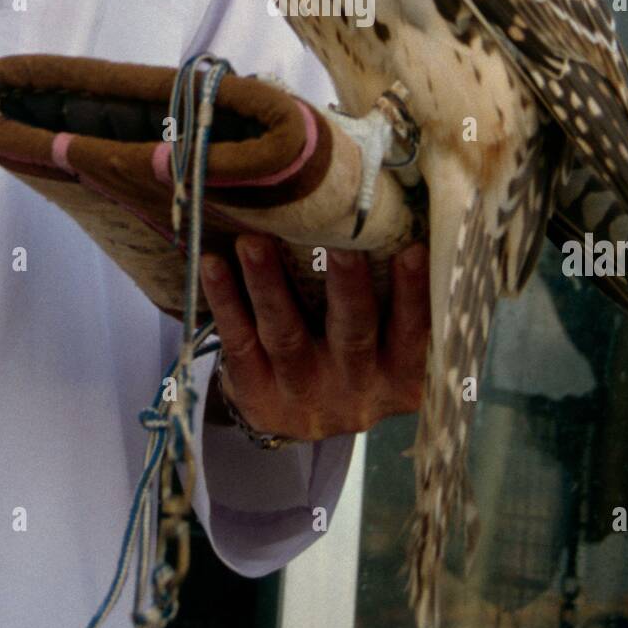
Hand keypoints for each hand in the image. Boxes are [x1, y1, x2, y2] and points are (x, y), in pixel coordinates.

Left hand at [200, 236, 429, 441]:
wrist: (305, 412)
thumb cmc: (359, 352)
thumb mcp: (389, 343)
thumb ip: (395, 299)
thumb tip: (402, 216)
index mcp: (400, 377)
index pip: (411, 335)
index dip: (413, 295)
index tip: (414, 249)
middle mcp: (356, 392)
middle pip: (352, 335)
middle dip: (347, 288)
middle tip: (340, 243)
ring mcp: (304, 398)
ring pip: (286, 337)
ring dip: (269, 286)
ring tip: (253, 242)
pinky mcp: (257, 398)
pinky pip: (240, 346)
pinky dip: (226, 303)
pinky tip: (213, 265)